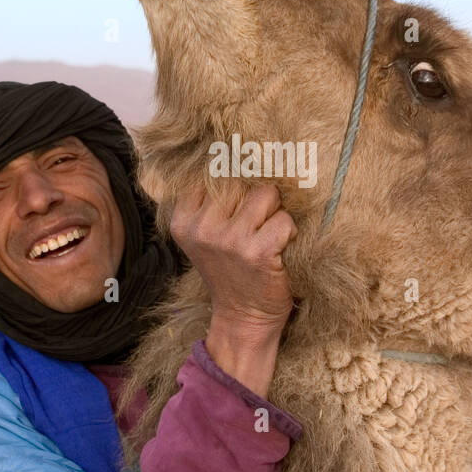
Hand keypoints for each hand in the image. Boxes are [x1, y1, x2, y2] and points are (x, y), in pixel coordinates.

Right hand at [169, 182, 297, 395]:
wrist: (243, 318)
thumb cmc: (231, 271)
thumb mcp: (207, 234)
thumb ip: (212, 199)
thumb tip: (241, 152)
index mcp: (183, 219)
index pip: (214, 171)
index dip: (235, 182)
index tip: (239, 202)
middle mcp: (201, 227)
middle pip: (241, 179)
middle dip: (256, 197)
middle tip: (254, 227)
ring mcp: (228, 239)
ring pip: (266, 194)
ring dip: (275, 213)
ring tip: (266, 236)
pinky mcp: (257, 251)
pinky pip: (284, 219)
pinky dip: (288, 232)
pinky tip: (278, 250)